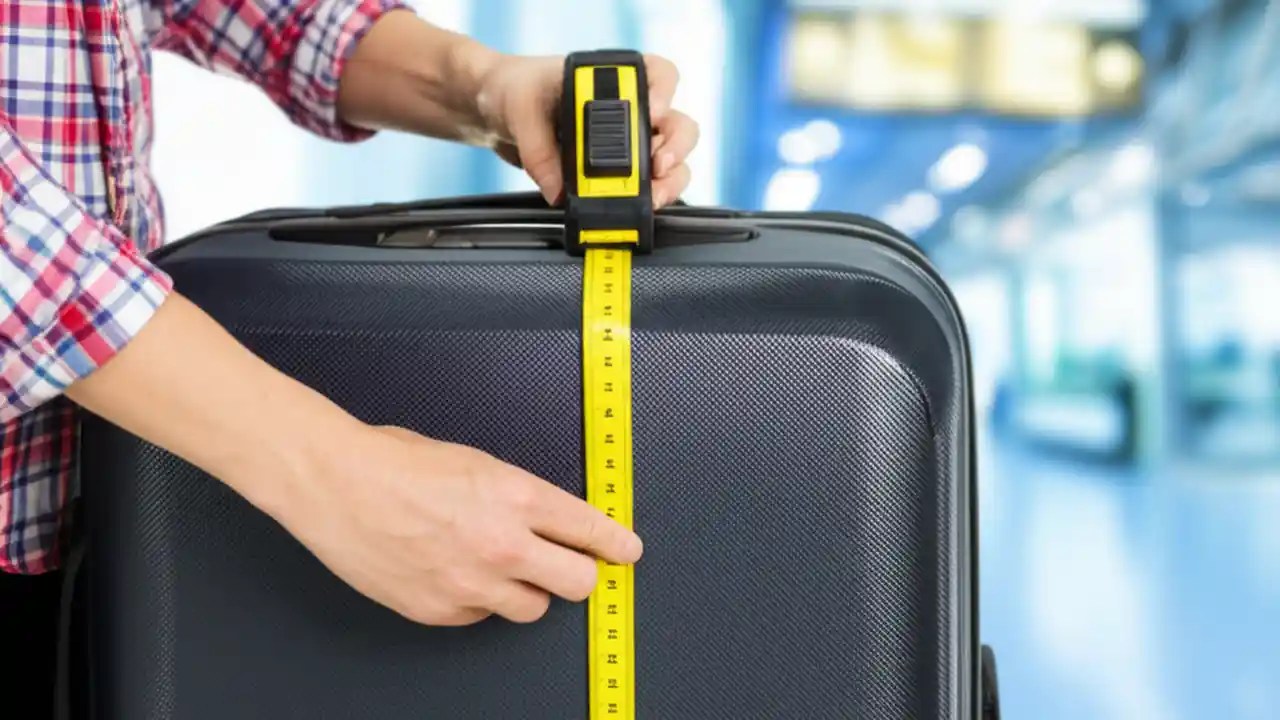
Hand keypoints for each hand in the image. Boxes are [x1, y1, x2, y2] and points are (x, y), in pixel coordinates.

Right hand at [274, 425, 643, 625]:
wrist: (336, 484)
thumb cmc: (395, 461)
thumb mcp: (476, 462)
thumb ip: (519, 495)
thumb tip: (548, 515)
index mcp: (517, 496)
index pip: (590, 529)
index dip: (616, 543)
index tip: (626, 550)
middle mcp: (503, 545)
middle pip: (578, 583)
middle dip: (581, 574)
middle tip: (571, 566)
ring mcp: (472, 583)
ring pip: (532, 608)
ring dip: (526, 590)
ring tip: (497, 565)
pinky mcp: (441, 610)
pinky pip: (480, 616)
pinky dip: (476, 600)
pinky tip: (453, 572)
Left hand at [476, 53, 699, 207]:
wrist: (497, 113)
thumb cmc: (515, 91)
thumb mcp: (519, 110)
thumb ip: (538, 149)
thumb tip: (558, 190)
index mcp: (611, 79)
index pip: (658, 74)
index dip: (665, 93)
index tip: (652, 114)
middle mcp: (629, 109)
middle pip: (676, 124)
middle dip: (675, 148)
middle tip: (658, 165)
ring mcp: (628, 142)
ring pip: (671, 161)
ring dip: (669, 180)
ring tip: (652, 196)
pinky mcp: (617, 172)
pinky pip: (647, 186)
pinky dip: (650, 199)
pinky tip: (639, 206)